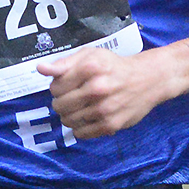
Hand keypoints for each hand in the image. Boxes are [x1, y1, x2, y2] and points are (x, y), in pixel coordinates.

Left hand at [39, 48, 171, 139]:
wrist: (147, 79)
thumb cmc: (114, 66)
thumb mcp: (90, 55)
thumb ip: (64, 63)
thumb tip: (41, 68)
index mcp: (89, 68)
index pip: (54, 87)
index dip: (57, 87)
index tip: (67, 85)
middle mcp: (97, 88)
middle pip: (59, 105)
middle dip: (61, 102)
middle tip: (72, 98)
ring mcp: (104, 108)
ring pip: (68, 120)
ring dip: (69, 116)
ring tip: (80, 108)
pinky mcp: (111, 125)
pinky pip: (81, 133)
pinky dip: (80, 128)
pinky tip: (88, 118)